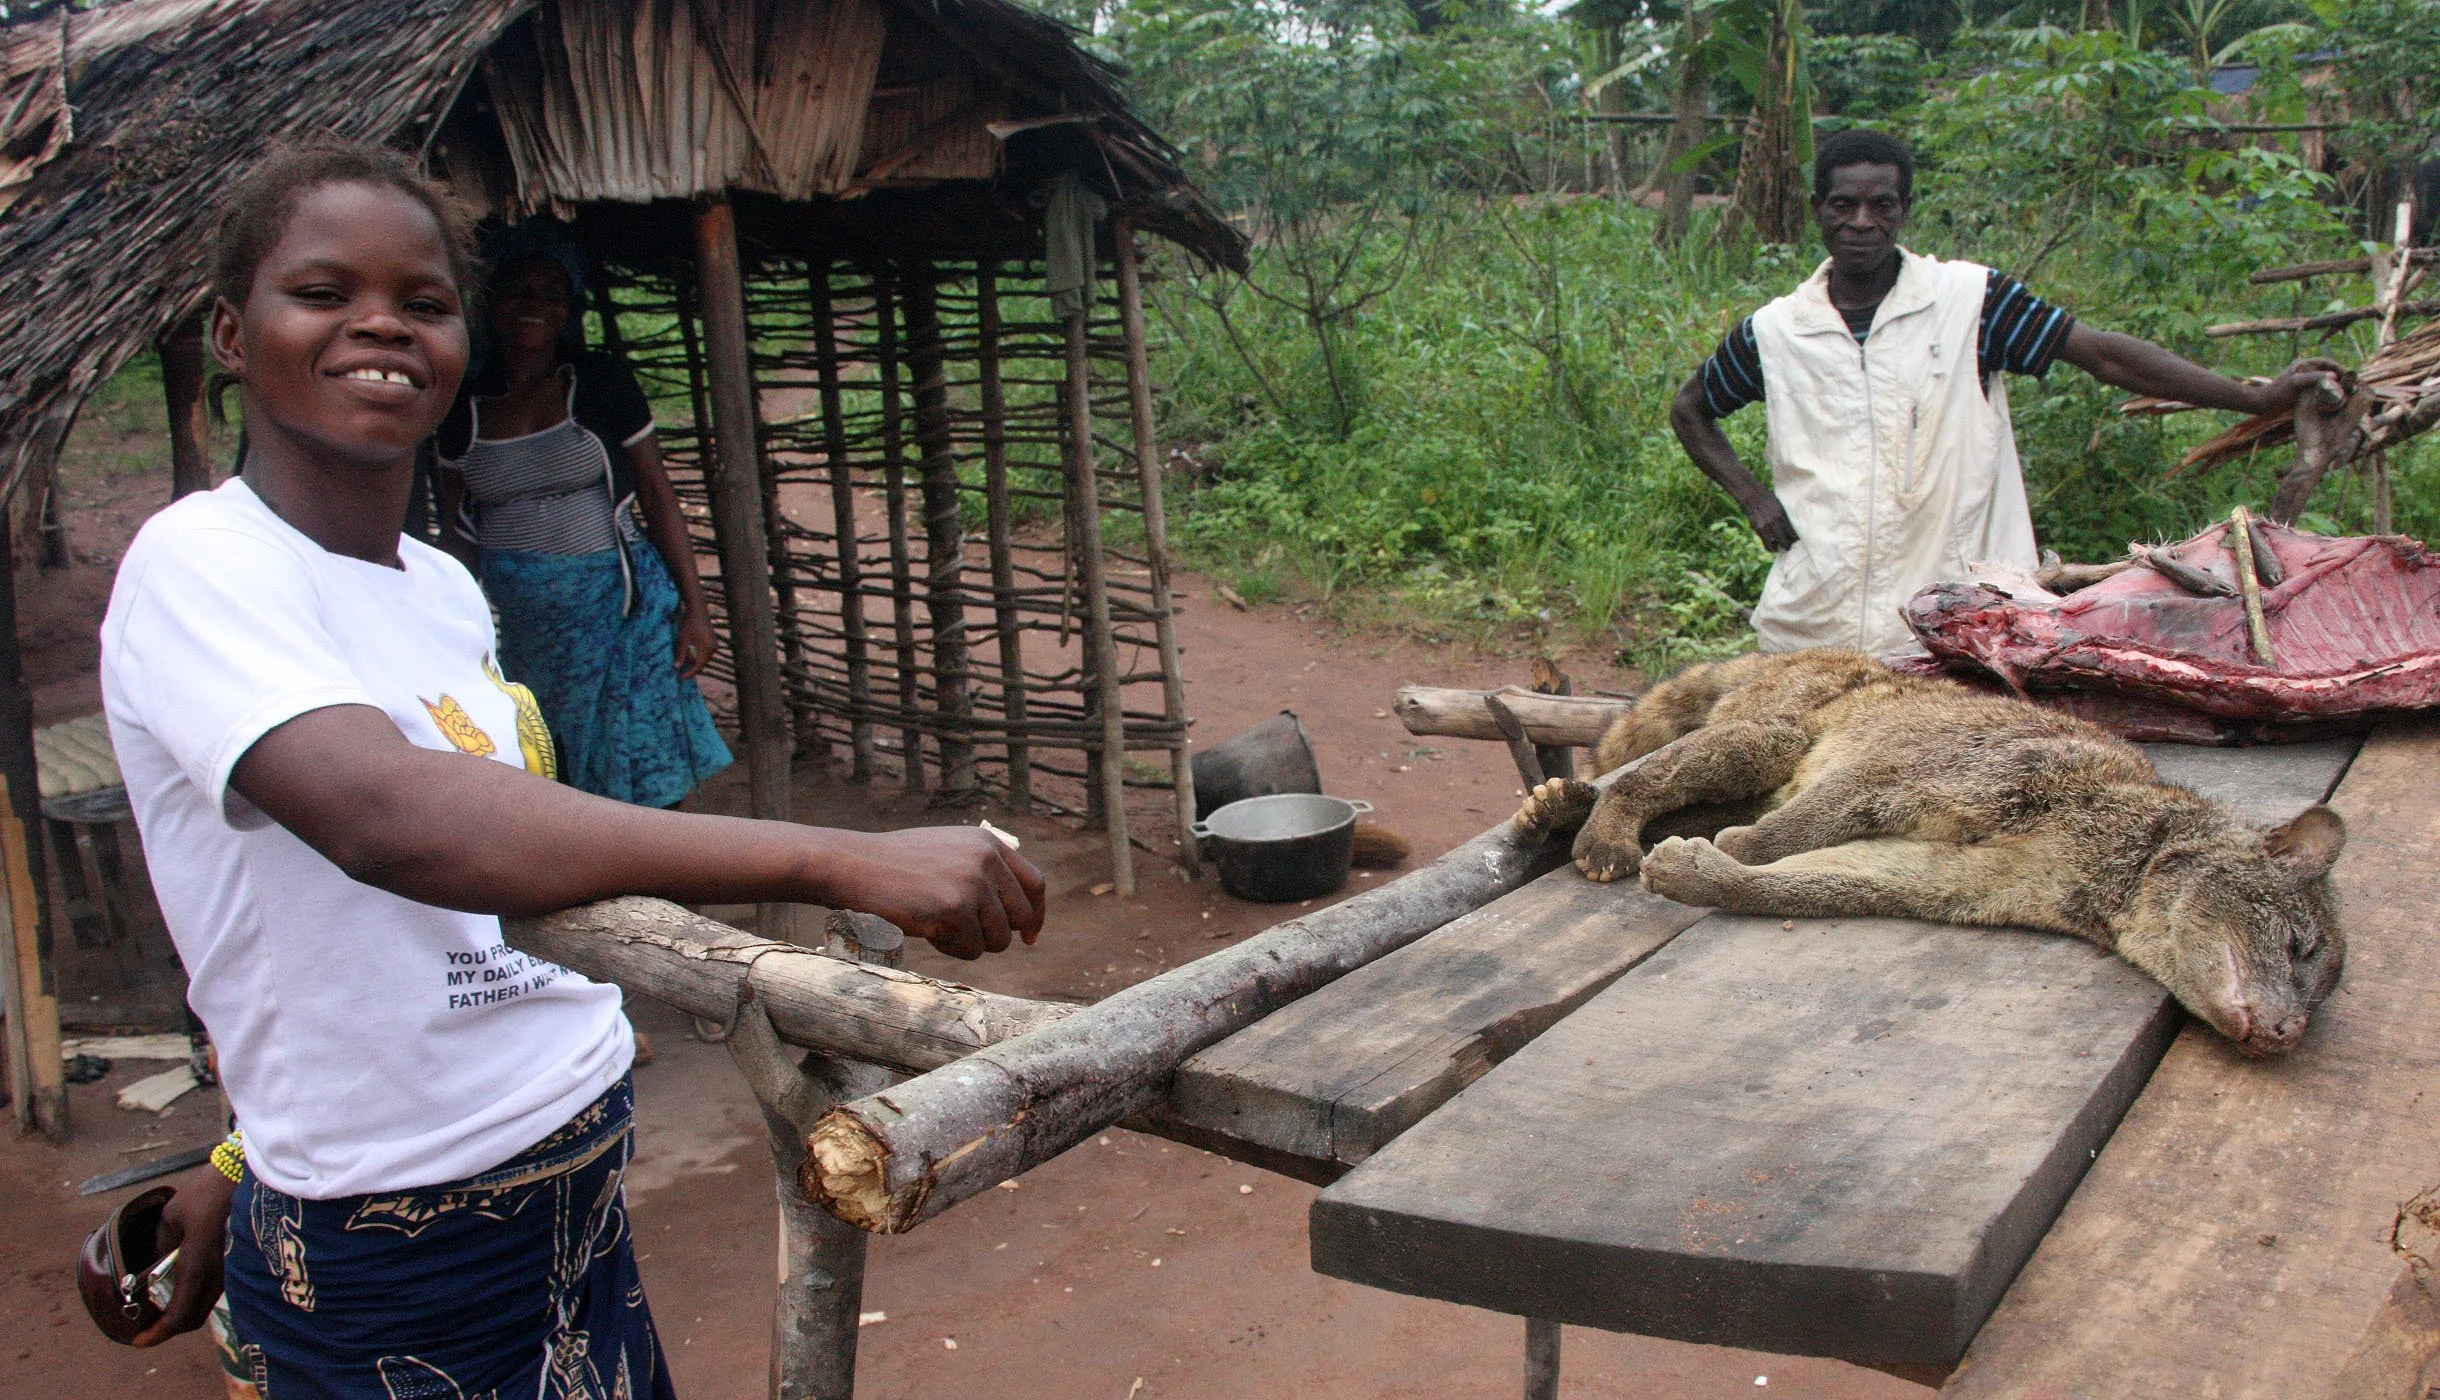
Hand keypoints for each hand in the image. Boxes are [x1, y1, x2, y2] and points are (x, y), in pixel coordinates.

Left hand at [129, 1164, 233, 1346]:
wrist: (251, 1174)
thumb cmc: (208, 1192)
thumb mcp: (172, 1215)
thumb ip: (161, 1242)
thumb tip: (156, 1259)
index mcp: (196, 1267)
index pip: (176, 1316)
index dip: (156, 1334)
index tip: (138, 1342)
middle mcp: (215, 1276)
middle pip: (192, 1318)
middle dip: (167, 1329)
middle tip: (146, 1326)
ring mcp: (229, 1270)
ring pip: (203, 1305)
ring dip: (182, 1312)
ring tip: (160, 1306)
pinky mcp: (236, 1261)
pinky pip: (212, 1291)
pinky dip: (194, 1298)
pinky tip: (182, 1285)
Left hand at [673, 604, 716, 679]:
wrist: (698, 610)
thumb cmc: (689, 624)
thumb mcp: (683, 640)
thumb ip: (680, 654)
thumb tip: (676, 667)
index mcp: (707, 649)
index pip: (698, 666)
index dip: (689, 673)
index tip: (681, 678)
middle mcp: (713, 648)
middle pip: (702, 663)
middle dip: (692, 668)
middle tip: (681, 672)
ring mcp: (714, 644)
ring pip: (704, 658)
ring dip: (694, 661)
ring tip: (683, 661)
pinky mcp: (712, 640)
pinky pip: (705, 652)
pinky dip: (697, 654)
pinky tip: (689, 653)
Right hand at [814, 827, 1047, 959]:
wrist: (852, 865)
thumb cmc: (893, 865)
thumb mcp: (947, 852)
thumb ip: (981, 871)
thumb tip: (1018, 913)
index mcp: (987, 843)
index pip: (1034, 883)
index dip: (1035, 914)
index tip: (1029, 935)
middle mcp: (986, 859)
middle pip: (1021, 917)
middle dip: (997, 935)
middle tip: (966, 936)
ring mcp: (972, 883)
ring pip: (998, 939)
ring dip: (970, 944)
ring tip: (938, 927)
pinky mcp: (955, 909)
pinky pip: (972, 950)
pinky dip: (951, 950)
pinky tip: (928, 931)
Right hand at [1745, 495, 1798, 551]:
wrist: (1752, 496)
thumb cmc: (1769, 499)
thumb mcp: (1781, 505)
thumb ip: (1786, 517)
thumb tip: (1795, 527)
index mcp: (1783, 515)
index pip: (1793, 533)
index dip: (1797, 538)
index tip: (1797, 539)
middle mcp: (1775, 522)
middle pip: (1787, 540)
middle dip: (1790, 544)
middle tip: (1791, 544)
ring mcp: (1766, 527)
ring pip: (1777, 545)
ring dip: (1781, 547)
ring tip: (1782, 545)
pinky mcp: (1758, 530)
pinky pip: (1767, 544)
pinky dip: (1772, 547)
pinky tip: (1773, 544)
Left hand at [2246, 358, 2349, 416]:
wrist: (2262, 404)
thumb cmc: (2278, 392)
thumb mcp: (2296, 383)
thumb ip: (2314, 377)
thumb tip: (2334, 376)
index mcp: (2304, 364)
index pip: (2327, 363)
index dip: (2340, 368)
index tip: (2351, 377)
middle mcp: (2304, 370)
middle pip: (2327, 371)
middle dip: (2341, 377)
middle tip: (2352, 387)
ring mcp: (2303, 381)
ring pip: (2324, 381)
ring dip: (2335, 386)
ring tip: (2347, 394)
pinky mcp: (2301, 391)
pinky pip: (2318, 390)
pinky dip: (2327, 393)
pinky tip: (2334, 402)